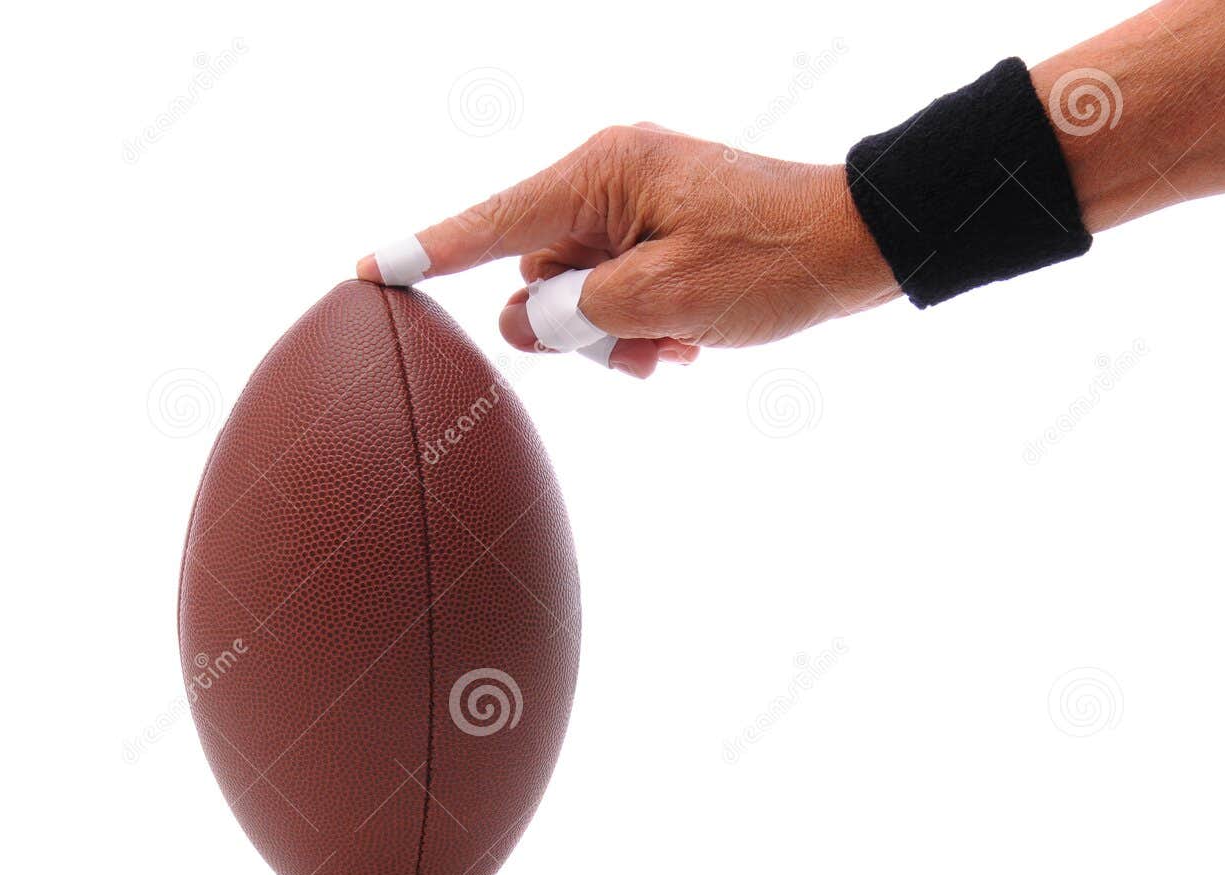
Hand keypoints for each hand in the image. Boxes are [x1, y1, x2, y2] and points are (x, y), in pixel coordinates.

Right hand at [357, 124, 897, 376]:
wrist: (858, 246)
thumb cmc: (771, 264)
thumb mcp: (661, 301)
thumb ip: (572, 315)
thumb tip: (524, 320)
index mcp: (601, 176)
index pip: (489, 223)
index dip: (424, 253)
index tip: (366, 272)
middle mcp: (610, 180)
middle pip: (538, 271)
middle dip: (575, 327)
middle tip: (642, 349)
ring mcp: (638, 203)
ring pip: (580, 292)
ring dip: (616, 335)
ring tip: (676, 347)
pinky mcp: (663, 227)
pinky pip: (618, 286)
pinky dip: (641, 322)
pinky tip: (686, 339)